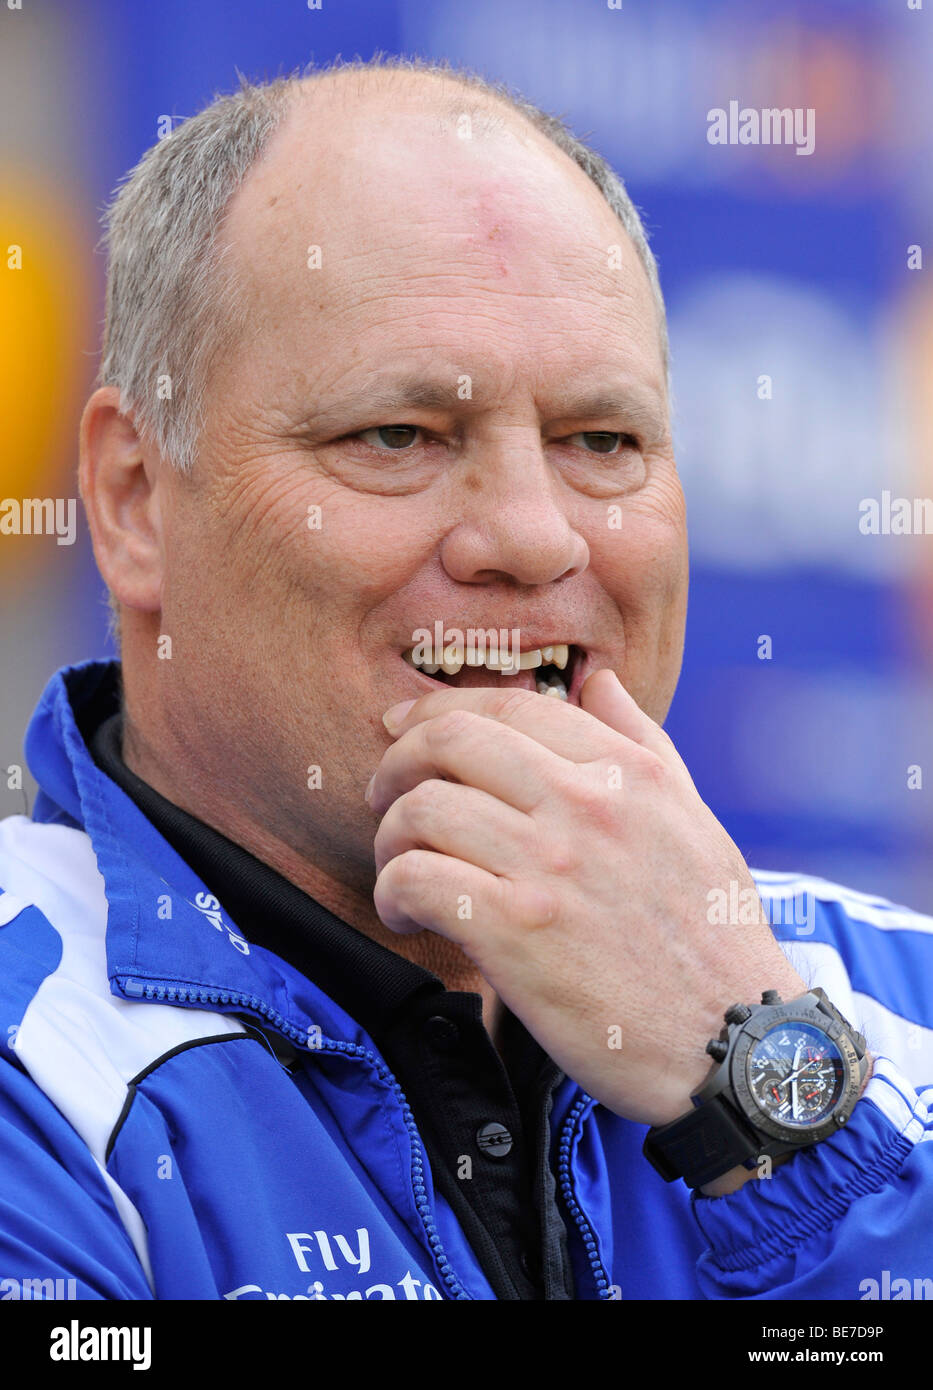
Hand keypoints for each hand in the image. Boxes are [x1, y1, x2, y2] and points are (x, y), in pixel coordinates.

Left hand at [368, 670, 807, 1126]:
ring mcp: (548, 865)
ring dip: (391, 838)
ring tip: (401, 867)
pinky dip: (393, 892)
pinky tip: (406, 913)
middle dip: (397, 761)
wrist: (734, 1043)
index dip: (439, 710)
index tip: (404, 727)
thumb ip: (642, 743)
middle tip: (384, 795)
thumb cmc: (713, 937)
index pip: (510, 705)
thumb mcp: (694, 820)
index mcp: (626, 772)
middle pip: (450, 741)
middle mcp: (586, 804)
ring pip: (421, 809)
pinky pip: (416, 879)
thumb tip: (598, 682)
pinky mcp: (516, 931)